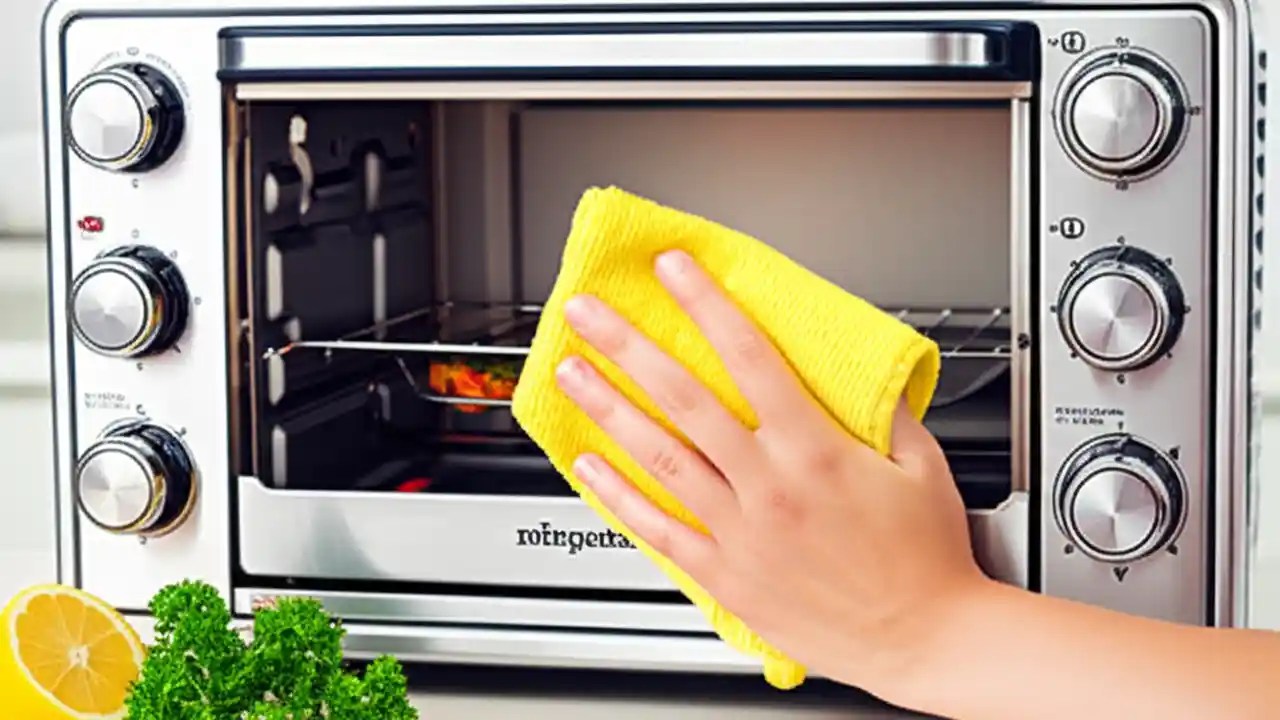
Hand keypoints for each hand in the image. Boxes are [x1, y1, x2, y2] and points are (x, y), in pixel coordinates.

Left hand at [553, 249, 992, 701]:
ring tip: (573, 374)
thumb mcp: (923, 465)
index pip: (750, 357)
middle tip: (589, 313)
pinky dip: (618, 497)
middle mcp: (769, 486)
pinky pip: (660, 530)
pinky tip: (589, 467)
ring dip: (609, 409)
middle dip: (629, 347)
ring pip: (660, 458)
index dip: (707, 305)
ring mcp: (741, 533)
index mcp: (816, 451)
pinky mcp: (727, 576)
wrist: (923, 639)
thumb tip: (862, 368)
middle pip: (685, 400)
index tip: (675, 270)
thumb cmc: (926, 557)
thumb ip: (885, 410)